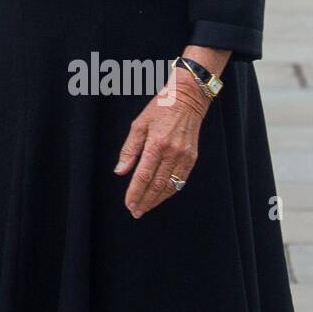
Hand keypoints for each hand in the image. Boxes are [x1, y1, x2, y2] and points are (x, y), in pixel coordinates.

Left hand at [114, 69, 209, 217]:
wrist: (187, 100)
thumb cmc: (159, 109)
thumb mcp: (138, 124)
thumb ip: (129, 149)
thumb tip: (120, 171)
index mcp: (157, 144)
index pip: (144, 175)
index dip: (135, 192)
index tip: (128, 204)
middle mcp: (172, 153)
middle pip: (157, 185)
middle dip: (145, 201)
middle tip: (135, 212)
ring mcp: (184, 157)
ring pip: (170, 186)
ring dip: (156, 200)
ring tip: (145, 208)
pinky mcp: (192, 158)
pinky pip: (180, 180)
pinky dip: (169, 191)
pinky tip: (160, 197)